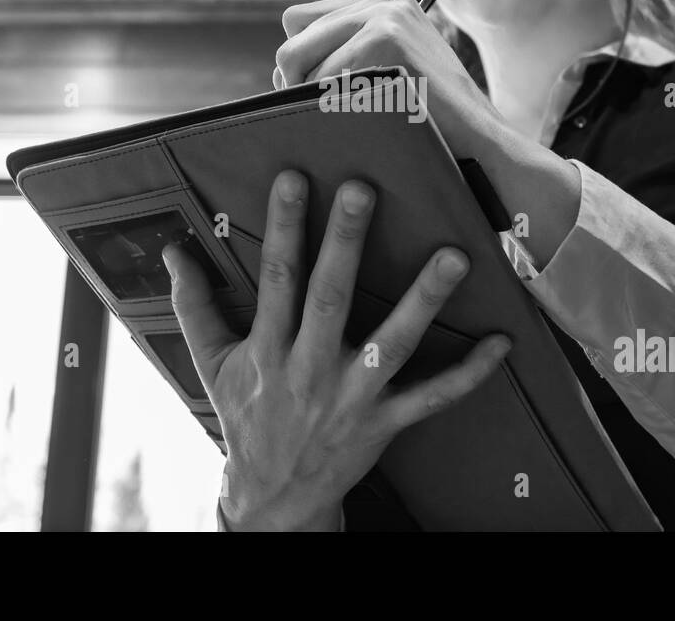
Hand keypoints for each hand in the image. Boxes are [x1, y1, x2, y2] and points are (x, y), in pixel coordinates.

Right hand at [162, 169, 511, 530]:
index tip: (294, 178)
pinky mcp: (385, 422)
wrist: (273, 497)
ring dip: (424, 300)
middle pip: (329, 299)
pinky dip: (468, 374)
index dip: (283, 227)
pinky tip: (501, 341)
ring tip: (455, 256)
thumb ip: (194, 305)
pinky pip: (432, 398)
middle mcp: (309, 369)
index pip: (275, 278)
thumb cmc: (246, 418)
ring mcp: (352, 397)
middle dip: (345, 244)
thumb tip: (173, 251)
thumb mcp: (210, 364)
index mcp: (267, 349)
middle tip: (363, 191)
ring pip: (392, 344)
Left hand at [272, 0, 507, 158]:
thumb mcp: (395, 69)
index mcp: (385, 2)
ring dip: (312, 99)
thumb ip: (352, 52)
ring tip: (350, 121)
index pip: (299, 21)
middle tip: (320, 116)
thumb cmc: (435, 121)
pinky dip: (331, 110)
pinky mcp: (384, 41)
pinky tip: (363, 122)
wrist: (483, 144)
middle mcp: (384, 1)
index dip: (299, 61)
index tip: (313, 94)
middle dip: (294, 83)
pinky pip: (319, 81)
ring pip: (298, 60)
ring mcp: (385, 18)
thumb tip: (283, 68)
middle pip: (291, 40)